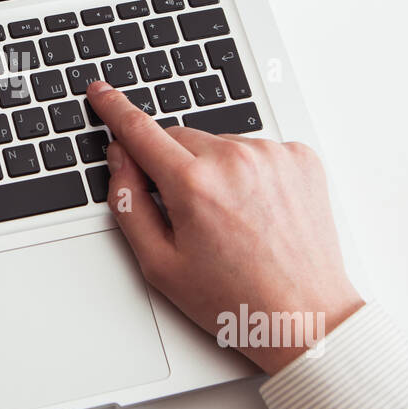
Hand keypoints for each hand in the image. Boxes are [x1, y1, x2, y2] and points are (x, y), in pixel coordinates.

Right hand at [85, 82, 362, 373]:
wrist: (306, 315)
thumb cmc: (236, 298)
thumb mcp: (160, 265)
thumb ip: (129, 205)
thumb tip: (120, 161)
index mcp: (194, 185)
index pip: (140, 131)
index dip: (114, 109)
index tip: (101, 92)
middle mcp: (234, 159)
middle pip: (178, 138)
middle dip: (171, 165)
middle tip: (187, 215)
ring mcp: (272, 154)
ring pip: (218, 143)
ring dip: (212, 168)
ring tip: (231, 219)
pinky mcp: (300, 157)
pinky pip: (255, 150)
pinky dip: (248, 172)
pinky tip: (256, 210)